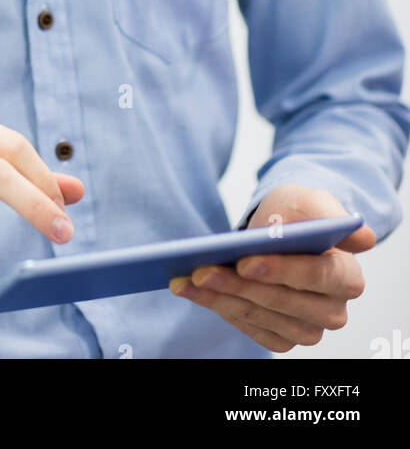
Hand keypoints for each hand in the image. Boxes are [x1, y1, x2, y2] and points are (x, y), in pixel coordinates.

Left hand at [168, 184, 375, 352]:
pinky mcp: (282, 336)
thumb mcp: (310, 200)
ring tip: (187, 278)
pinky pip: (249, 328)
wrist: (285, 226)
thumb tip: (349, 233)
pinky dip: (218, 308)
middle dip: (238, 286)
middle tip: (201, 270)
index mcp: (347, 276)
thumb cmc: (299, 212)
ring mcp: (307, 328)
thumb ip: (326, 215)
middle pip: (282, 302)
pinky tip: (192, 291)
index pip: (317, 276)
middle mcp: (332, 310)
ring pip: (261, 317)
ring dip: (220, 298)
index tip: (244, 261)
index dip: (281, 270)